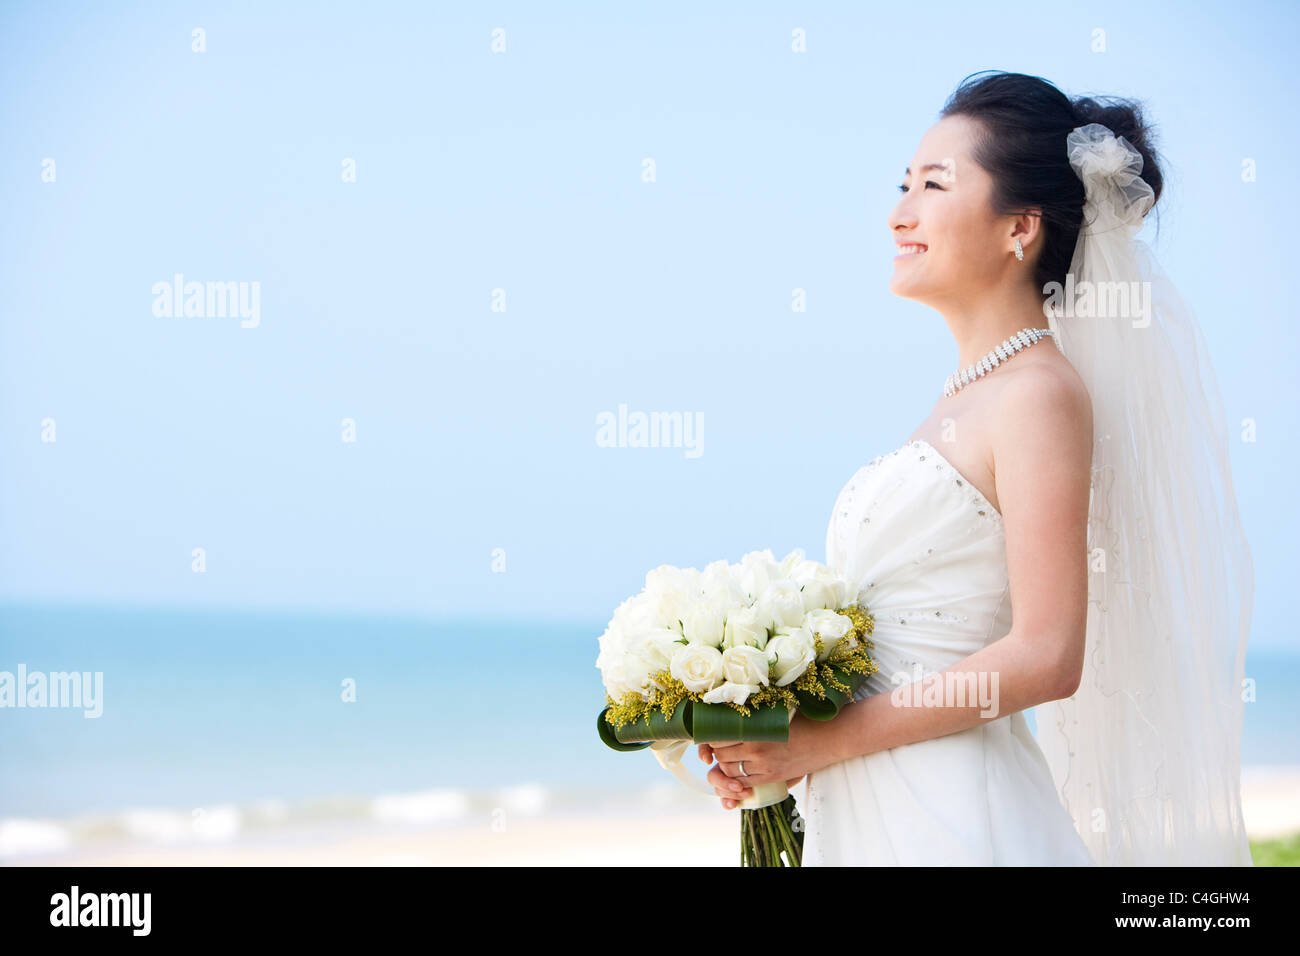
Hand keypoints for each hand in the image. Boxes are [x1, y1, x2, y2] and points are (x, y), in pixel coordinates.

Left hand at [695, 713, 836, 809]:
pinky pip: (745, 783)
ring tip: (730, 755)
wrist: (830, 737)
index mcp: (756, 729)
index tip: (713, 730)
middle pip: (721, 754)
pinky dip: (736, 779)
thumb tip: (730, 708)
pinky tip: (740, 769)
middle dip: (716, 751)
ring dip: (725, 764)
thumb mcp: (776, 710)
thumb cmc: (804, 718)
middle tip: (720, 744)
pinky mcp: (772, 778)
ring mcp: (764, 766)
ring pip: (730, 770)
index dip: (712, 735)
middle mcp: (757, 749)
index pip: (720, 736)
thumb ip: (755, 715)